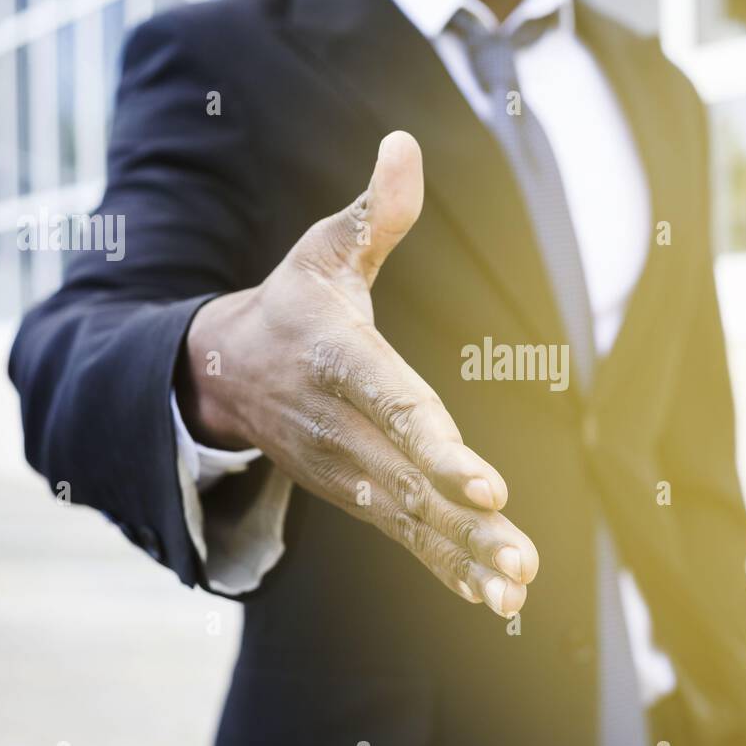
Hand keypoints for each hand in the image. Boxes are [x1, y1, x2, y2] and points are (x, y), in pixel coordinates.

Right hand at [176, 131, 535, 616]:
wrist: (224, 374)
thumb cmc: (291, 305)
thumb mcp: (323, 252)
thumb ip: (373, 213)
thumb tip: (404, 144)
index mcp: (342, 364)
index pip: (395, 407)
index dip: (439, 449)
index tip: (486, 484)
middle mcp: (344, 429)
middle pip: (412, 481)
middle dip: (467, 524)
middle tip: (521, 557)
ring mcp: (349, 471)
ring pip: (413, 520)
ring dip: (466, 558)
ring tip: (518, 589)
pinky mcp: (359, 494)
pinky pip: (406, 537)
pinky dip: (448, 569)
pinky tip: (497, 601)